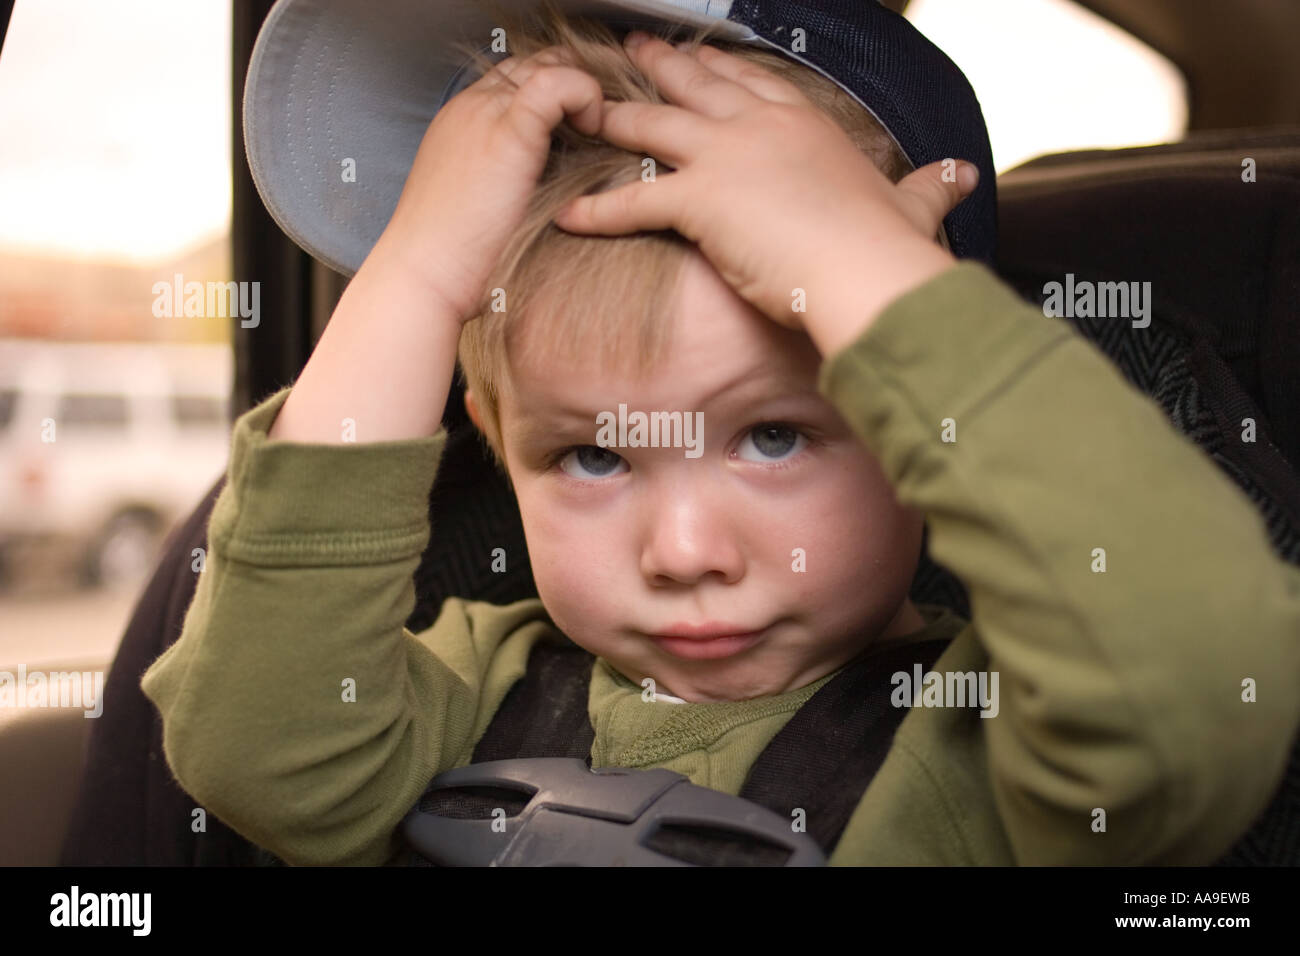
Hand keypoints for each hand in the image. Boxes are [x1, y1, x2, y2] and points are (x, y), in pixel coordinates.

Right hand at [368, 46, 605, 323]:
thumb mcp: (483, 207)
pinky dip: (585, 97)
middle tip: (602, 126)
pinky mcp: (508, 130)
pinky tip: (593, 131)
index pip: (515, 78)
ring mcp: (487, 113)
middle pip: (533, 64)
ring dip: (583, 92)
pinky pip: (558, 83)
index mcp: (461, 122)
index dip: (556, 93)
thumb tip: (557, 184)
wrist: (424, 276)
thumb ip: (512, 180)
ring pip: (548, 65)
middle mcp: (471, 107)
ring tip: (600, 134)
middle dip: (574, 86)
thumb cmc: (456, 262)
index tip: (584, 129)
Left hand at [552, 32, 977, 347]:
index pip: (754, 83)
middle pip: (697, 85)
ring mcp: (727, 157)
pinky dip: (598, 209)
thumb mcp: (913, 205)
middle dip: (661, 66)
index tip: (700, 56)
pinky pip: (633, 199)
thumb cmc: (888, 246)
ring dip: (614, 116)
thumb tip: (961, 176)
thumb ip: (929, 186)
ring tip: (581, 110)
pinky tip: (568, 213)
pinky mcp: (700, 199)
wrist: (869, 273)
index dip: (722, 69)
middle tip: (633, 50)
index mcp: (804, 124)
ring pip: (654, 125)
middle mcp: (761, 127)